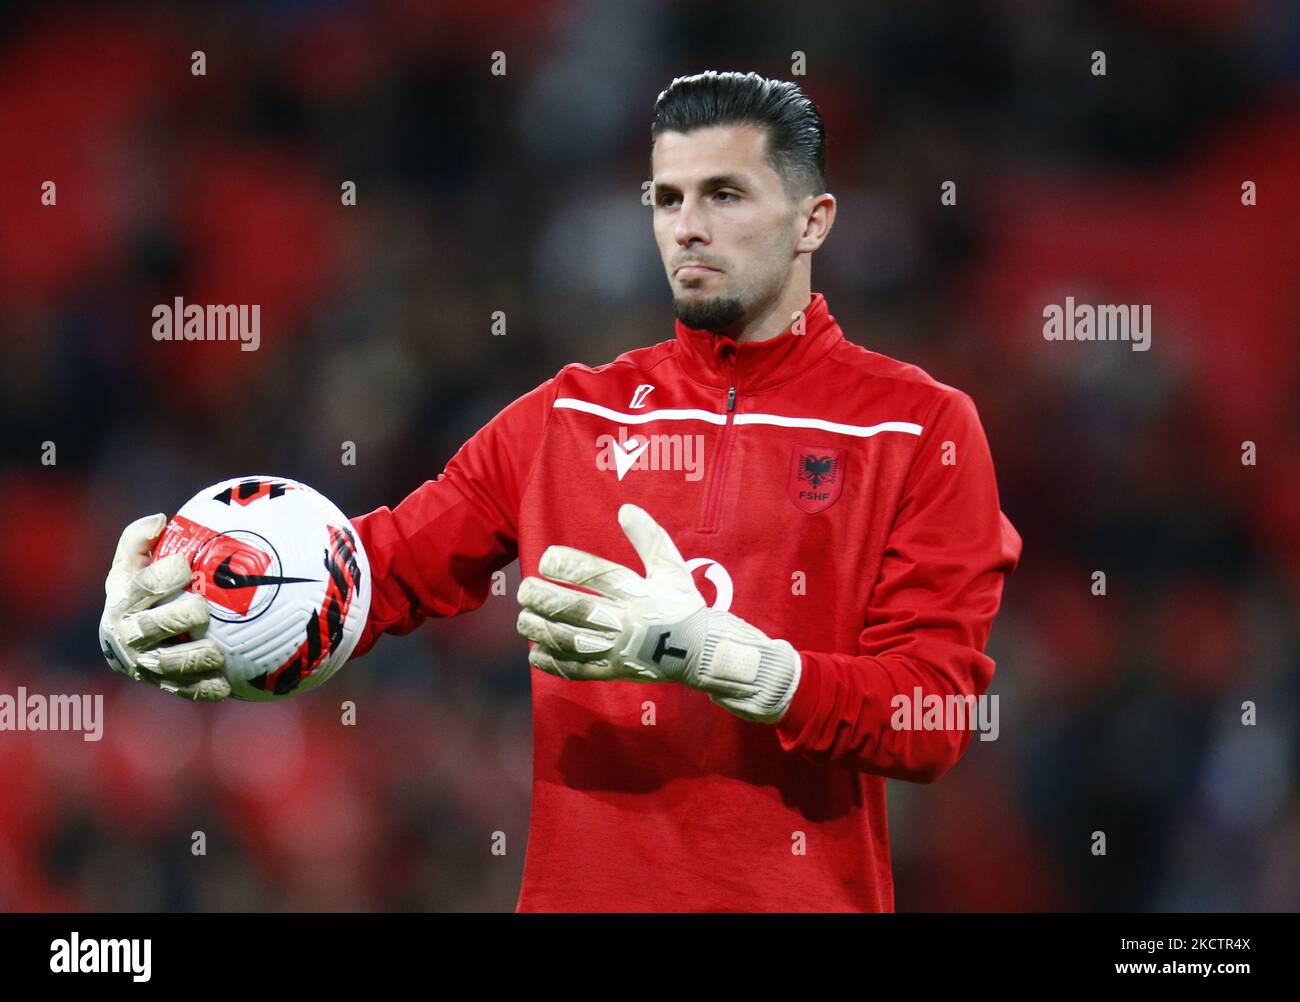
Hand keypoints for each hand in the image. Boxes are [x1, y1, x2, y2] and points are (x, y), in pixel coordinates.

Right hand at [98, 513, 230, 700]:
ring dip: (194, 658)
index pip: (143, 585)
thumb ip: (138, 539)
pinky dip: (204, 689)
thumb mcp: (132, 563)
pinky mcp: (165, 685)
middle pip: (153, 627)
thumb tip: (160, 519)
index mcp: (123, 599)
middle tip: (202, 609)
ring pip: (169, 664)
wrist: (130, 641)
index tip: (187, 566)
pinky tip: (226, 684)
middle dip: (179, 617)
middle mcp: (129, 634)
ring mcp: (145, 663)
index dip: (165, 575)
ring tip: (217, 652)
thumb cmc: (142, 591)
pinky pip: (186, 690)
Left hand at [516, 504, 800, 723]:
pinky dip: (553, 663)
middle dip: (544, 598)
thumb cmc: (683, 606)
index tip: (546, 559)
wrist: (701, 653)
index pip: (598, 574)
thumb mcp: (672, 568)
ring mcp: (618, 649)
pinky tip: (535, 653)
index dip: (568, 565)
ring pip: (570, 640)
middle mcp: (625, 620)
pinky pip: (578, 670)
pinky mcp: (613, 671)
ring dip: (541, 630)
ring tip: (524, 620)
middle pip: (575, 608)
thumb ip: (649, 538)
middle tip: (526, 590)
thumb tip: (625, 509)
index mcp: (638, 592)